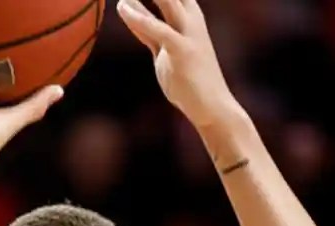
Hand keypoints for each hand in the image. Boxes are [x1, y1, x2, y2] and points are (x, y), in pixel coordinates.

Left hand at [116, 0, 238, 131]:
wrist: (212, 107)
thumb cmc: (188, 80)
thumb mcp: (162, 50)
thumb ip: (146, 29)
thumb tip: (127, 8)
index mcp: (189, 15)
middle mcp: (191, 19)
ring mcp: (189, 33)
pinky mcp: (182, 51)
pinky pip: (158, 29)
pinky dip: (139, 17)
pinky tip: (123, 8)